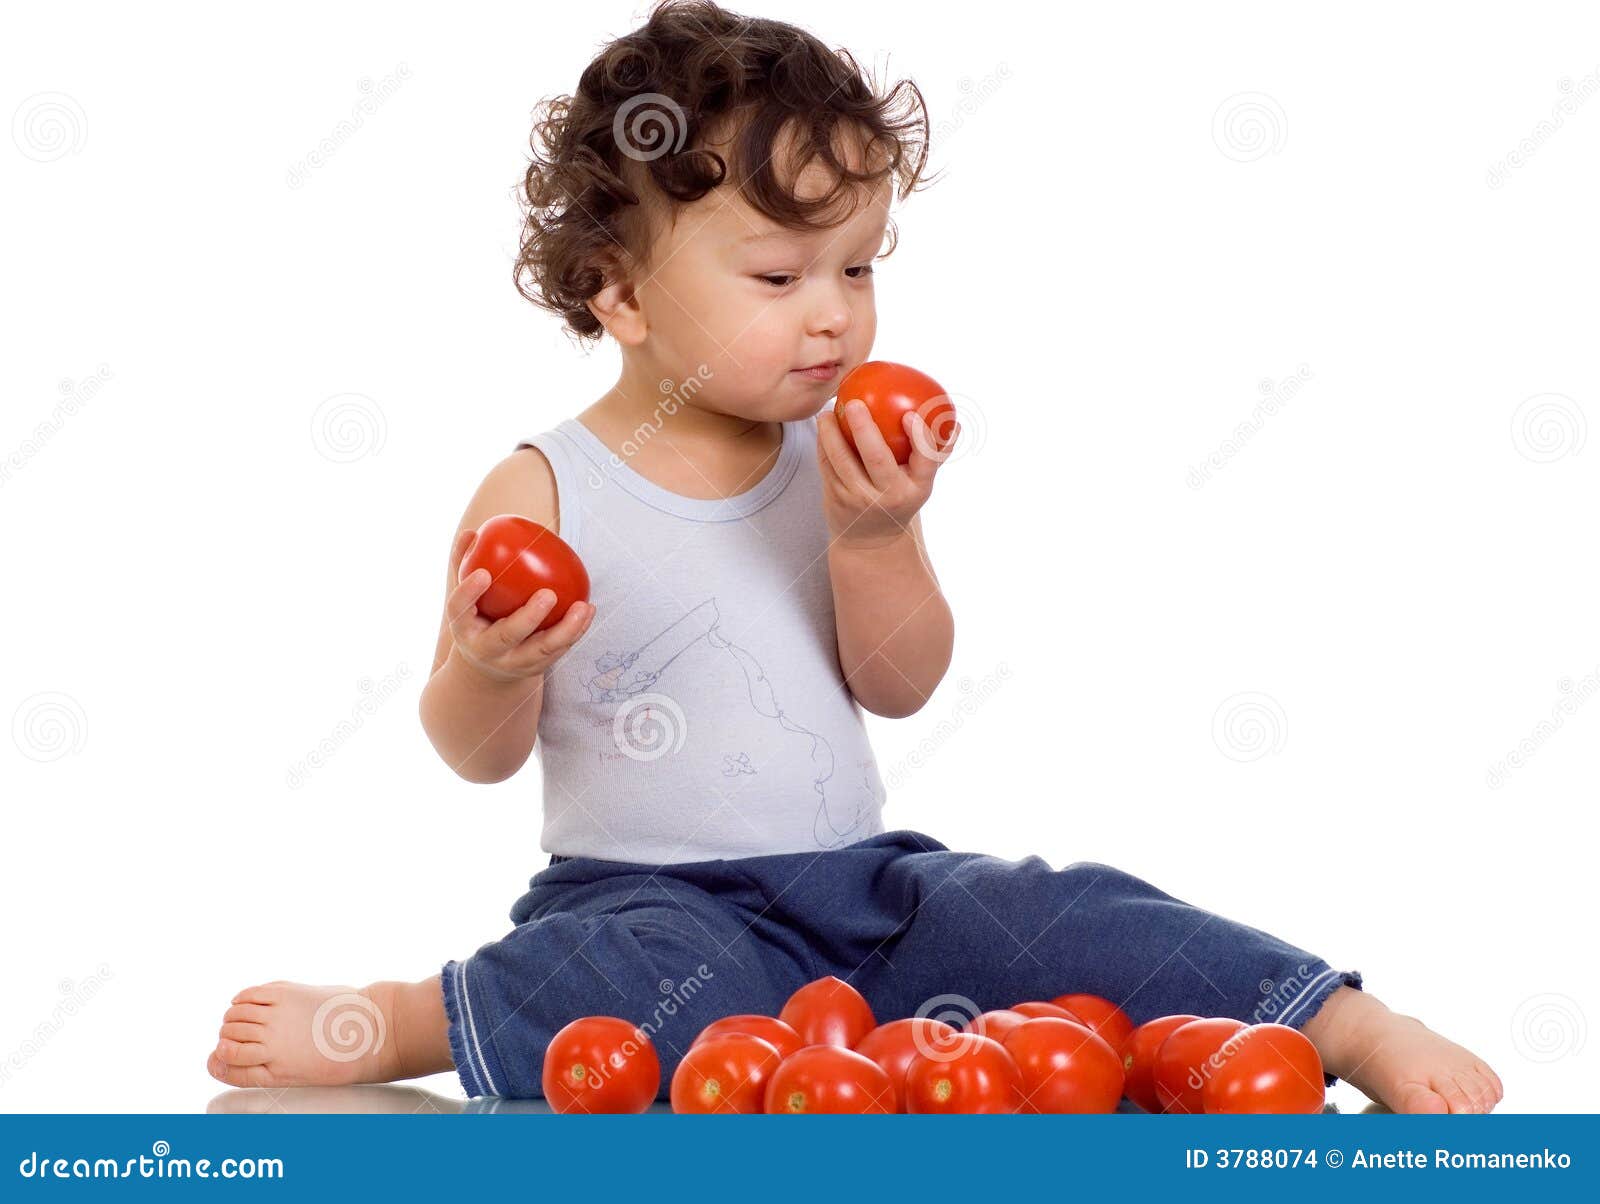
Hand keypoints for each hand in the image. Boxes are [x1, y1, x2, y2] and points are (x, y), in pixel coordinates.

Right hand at [445, 528, 594, 683]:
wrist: (487, 669)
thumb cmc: (478, 618)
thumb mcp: (466, 597)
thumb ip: (464, 564)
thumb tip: (471, 532)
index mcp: (464, 628)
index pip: (459, 610)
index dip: (469, 593)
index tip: (483, 573)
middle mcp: (487, 650)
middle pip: (507, 636)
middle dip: (528, 617)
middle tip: (548, 594)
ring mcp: (513, 662)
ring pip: (541, 650)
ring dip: (566, 630)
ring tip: (583, 607)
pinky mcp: (535, 668)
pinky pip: (559, 651)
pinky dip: (576, 632)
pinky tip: (588, 610)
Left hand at [817, 400, 959, 547]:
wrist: (872, 540)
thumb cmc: (901, 498)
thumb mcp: (920, 484)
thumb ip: (934, 453)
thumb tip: (953, 422)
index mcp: (917, 488)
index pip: (925, 461)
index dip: (920, 438)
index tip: (910, 415)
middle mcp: (889, 495)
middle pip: (877, 459)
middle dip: (865, 429)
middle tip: (855, 403)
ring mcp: (860, 498)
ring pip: (842, 460)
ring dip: (831, 432)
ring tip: (829, 412)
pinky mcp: (836, 498)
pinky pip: (827, 465)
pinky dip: (823, 443)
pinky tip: (824, 425)